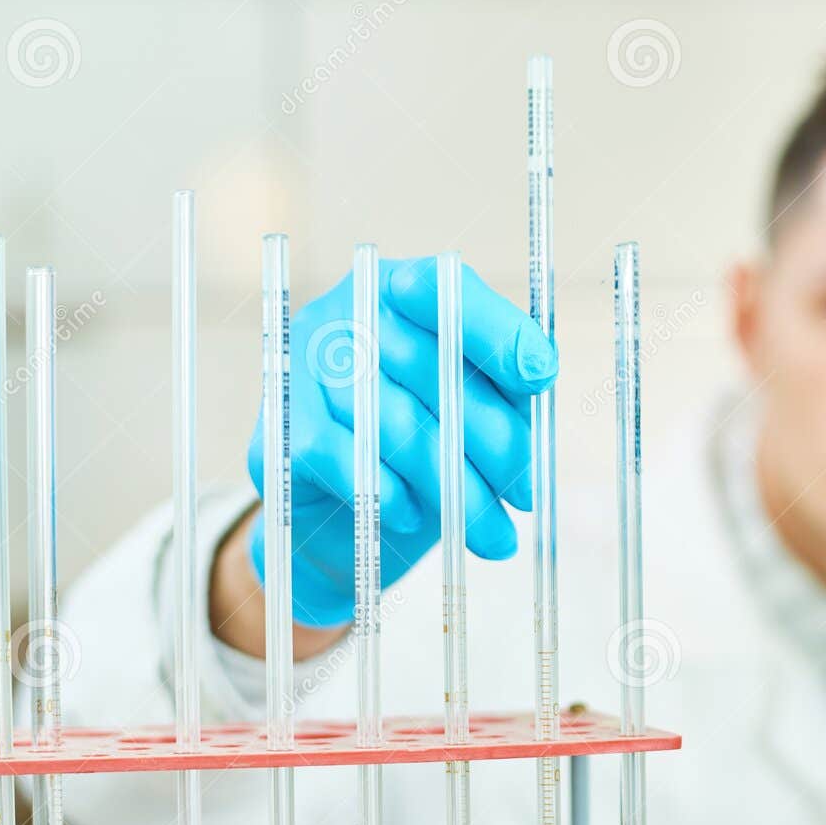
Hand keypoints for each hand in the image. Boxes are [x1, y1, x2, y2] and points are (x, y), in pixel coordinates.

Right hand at [246, 256, 555, 628]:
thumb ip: (505, 384)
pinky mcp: (284, 421)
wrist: (343, 515)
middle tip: (526, 499)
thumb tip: (540, 367)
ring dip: (456, 489)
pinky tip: (414, 517)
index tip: (541, 378)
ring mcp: (308, 361)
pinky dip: (386, 493)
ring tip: (494, 536)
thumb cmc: (427, 442)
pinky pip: (345, 457)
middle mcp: (350, 311)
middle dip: (495, 443)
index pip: (448, 288)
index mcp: (403, 288)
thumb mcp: (477, 407)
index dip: (496, 331)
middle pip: (434, 370)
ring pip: (397, 424)